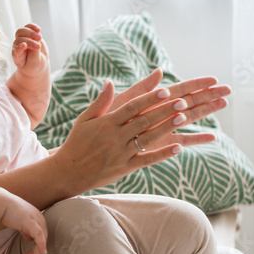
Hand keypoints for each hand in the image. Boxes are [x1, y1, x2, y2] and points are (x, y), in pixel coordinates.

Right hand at [0, 189, 47, 253]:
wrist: (2, 204)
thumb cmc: (9, 211)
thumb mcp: (20, 222)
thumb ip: (26, 230)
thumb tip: (29, 239)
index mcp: (38, 217)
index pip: (42, 234)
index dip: (38, 245)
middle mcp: (40, 218)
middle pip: (43, 237)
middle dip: (37, 250)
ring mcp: (36, 219)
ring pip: (42, 238)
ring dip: (37, 251)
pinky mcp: (31, 222)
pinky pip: (39, 235)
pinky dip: (41, 244)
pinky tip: (42, 253)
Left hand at [11, 23, 48, 79]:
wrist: (38, 63)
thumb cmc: (34, 65)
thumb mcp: (35, 63)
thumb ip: (34, 52)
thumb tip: (36, 39)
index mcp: (17, 56)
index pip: (16, 51)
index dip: (19, 48)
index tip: (24, 45)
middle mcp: (17, 47)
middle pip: (19, 40)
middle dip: (30, 42)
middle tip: (38, 46)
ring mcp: (22, 40)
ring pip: (21, 31)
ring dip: (31, 33)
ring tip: (40, 37)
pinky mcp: (28, 35)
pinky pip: (27, 27)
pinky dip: (32, 27)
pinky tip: (38, 29)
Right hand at [52, 69, 230, 191]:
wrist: (69, 172)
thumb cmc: (77, 142)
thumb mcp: (85, 119)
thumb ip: (101, 102)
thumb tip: (110, 82)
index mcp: (107, 122)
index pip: (132, 107)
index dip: (149, 98)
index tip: (165, 90)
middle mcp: (115, 137)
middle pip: (144, 121)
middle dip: (164, 110)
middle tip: (182, 101)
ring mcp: (122, 153)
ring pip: (148, 138)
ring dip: (167, 127)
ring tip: (183, 117)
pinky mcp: (126, 167)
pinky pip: (148, 160)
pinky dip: (163, 154)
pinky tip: (179, 147)